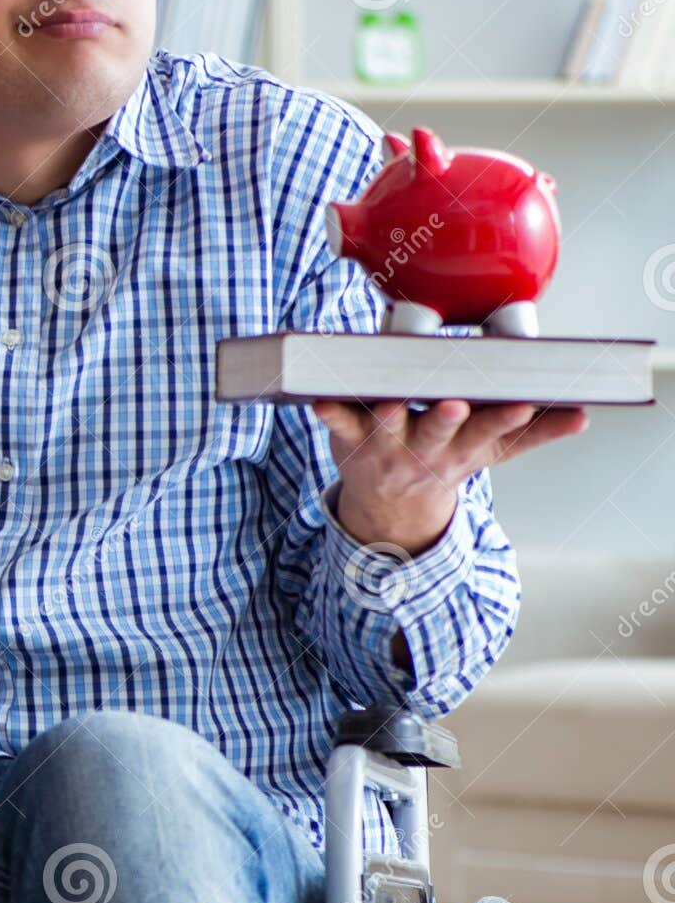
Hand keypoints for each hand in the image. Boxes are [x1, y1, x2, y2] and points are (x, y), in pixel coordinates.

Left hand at [310, 397, 589, 555]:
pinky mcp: (350, 437)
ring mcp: (385, 445)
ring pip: (387, 427)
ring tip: (388, 398)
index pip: (490, 433)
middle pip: (437, 432)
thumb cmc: (444, 460)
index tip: (523, 402)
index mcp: (463, 447)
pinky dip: (329, 413)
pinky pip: (338, 424)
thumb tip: (583, 416)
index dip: (506, 418)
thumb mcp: (490, 452)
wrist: (389, 503)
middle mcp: (424, 448)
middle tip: (456, 404)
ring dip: (387, 414)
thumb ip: (535, 432)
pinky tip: (318, 399)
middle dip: (447, 419)